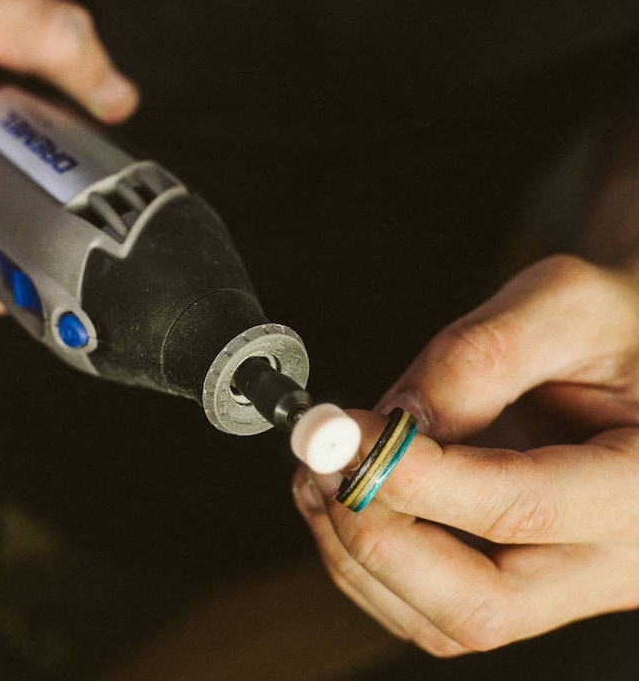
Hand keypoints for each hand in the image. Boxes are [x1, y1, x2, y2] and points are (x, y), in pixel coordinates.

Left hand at [294, 253, 638, 654]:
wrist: (632, 353)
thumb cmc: (615, 325)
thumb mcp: (563, 304)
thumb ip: (480, 357)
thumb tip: (392, 420)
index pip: (518, 508)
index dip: (411, 476)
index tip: (340, 432)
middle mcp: (614, 560)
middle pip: (480, 605)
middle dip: (377, 536)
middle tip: (321, 466)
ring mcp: (565, 583)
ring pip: (445, 619)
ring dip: (358, 553)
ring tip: (316, 474)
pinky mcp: (521, 579)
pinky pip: (434, 606)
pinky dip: (368, 562)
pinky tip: (340, 498)